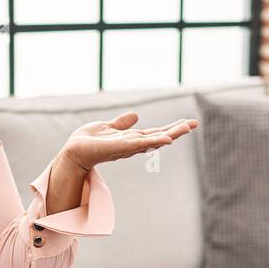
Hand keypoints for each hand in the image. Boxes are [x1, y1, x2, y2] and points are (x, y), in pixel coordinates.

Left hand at [60, 111, 199, 171]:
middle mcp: (133, 145)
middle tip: (195, 123)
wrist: (73, 151)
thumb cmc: (88, 142)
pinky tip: (166, 139)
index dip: (171, 128)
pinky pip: (140, 144)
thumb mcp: (108, 127)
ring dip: (171, 134)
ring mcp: (128, 147)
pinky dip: (154, 142)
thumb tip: (135, 116)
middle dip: (177, 130)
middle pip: (159, 136)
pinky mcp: (120, 148)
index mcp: (131, 139)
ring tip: (187, 127)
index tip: (188, 123)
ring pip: (153, 140)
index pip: (155, 133)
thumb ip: (121, 123)